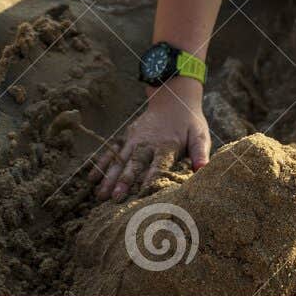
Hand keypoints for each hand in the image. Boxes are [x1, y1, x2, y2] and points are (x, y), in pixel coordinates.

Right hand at [91, 78, 210, 201]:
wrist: (174, 97)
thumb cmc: (189, 122)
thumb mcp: (199, 134)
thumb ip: (200, 153)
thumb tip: (203, 170)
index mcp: (167, 144)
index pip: (158, 165)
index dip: (150, 180)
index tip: (142, 196)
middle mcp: (147, 142)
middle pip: (134, 164)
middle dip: (124, 181)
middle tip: (115, 198)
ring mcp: (135, 139)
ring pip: (120, 160)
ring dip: (110, 177)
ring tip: (101, 195)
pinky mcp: (128, 137)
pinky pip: (112, 151)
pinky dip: (102, 164)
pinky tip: (92, 178)